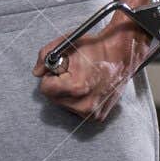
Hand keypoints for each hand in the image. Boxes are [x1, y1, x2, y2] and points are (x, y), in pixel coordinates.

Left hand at [34, 13, 149, 121]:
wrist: (122, 53)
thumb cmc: (96, 47)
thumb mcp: (67, 43)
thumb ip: (45, 56)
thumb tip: (37, 72)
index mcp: (76, 88)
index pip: (45, 89)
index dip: (51, 76)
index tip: (62, 69)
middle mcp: (85, 105)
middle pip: (54, 99)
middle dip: (59, 85)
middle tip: (74, 72)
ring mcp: (93, 113)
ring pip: (64, 105)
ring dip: (68, 93)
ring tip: (83, 79)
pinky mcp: (98, 117)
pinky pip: (77, 110)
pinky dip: (78, 99)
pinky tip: (89, 87)